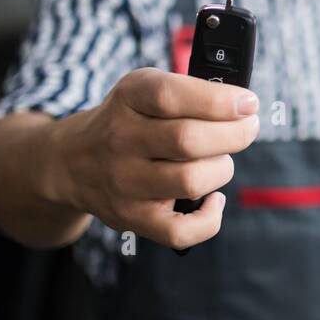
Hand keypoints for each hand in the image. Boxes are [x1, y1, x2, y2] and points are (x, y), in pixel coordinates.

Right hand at [52, 67, 259, 248]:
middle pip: (188, 140)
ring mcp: (124, 183)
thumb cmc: (128, 120)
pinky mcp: (131, 218)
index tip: (248, 104)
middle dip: (234, 135)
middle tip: (246, 130)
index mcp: (129, 97)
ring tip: (220, 161)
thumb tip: (243, 107)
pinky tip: (213, 199)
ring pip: (191, 181)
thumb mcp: (145, 88)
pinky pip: (180, 231)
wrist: (71, 160)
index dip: (219, 101)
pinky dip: (210, 219)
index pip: (171, 96)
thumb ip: (190, 90)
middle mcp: (120, 139)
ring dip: (222, 169)